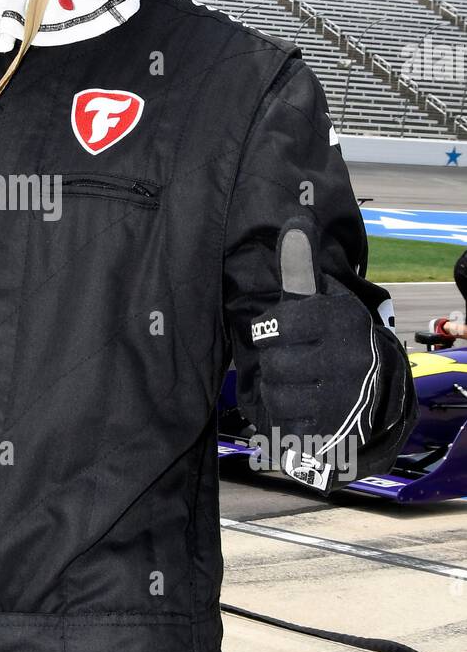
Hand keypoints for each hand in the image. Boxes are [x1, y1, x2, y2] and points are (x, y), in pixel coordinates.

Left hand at [247, 216, 381, 493]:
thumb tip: (295, 218)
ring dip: (278, 392)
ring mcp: (343, 399)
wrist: (379, 392)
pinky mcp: (337, 432)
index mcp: (340, 320)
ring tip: (299, 384)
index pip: (274, 325)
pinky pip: (285, 426)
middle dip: (276, 364)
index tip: (285, 330)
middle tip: (295, 361)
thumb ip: (301, 266)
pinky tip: (304, 408)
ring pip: (276, 395)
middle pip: (272, 364)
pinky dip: (287, 419)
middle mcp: (347, 359)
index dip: (271, 330)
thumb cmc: (336, 337)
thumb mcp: (324, 299)